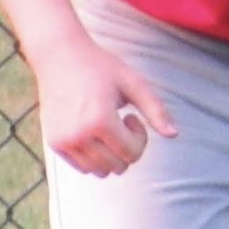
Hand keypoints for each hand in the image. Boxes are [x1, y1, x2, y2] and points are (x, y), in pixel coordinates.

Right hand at [32, 34, 177, 176]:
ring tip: (107, 125)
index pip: (132, 154)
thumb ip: (155, 109)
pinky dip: (94, 157)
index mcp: (100, 121)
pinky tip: (93, 131)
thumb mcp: (133, 82)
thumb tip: (174, 135)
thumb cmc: (100, 67)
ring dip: (110, 154)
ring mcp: (64, 142)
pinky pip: (82, 167)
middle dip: (127, 147)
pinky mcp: (54, 143)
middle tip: (121, 121)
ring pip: (100, 171)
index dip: (139, 137)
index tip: (132, 116)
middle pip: (117, 166)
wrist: (60, 56)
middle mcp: (79, 136)